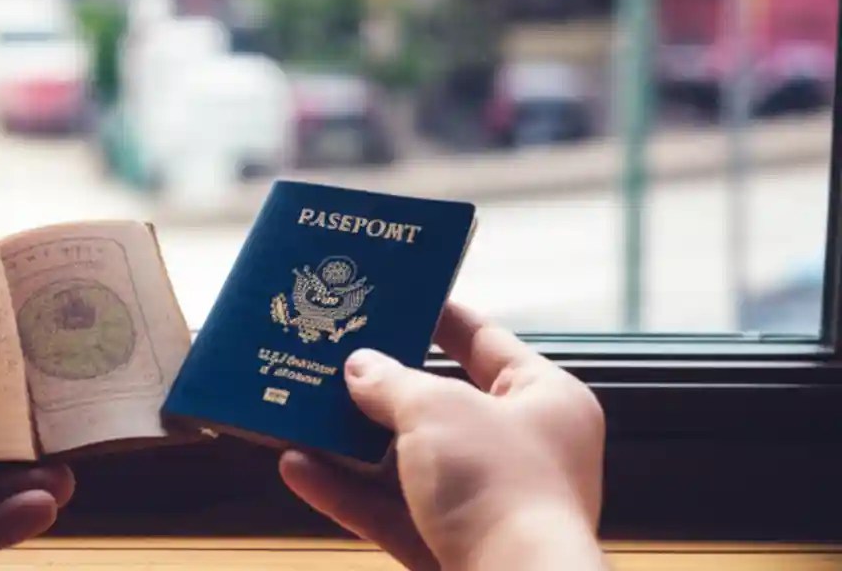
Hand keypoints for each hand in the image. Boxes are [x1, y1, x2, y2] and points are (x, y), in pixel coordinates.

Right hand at [280, 303, 604, 569]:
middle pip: (438, 404)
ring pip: (406, 462)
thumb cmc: (499, 486)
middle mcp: (521, 449)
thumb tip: (361, 368)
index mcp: (543, 399)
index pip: (485, 341)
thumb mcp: (436, 409)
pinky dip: (347, 491)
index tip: (395, 296)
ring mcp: (486, 503)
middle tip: (332, 357)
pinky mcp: (452, 547)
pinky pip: (391, 511)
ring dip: (351, 442)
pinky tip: (298, 468)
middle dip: (379, 387)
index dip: (438, 316)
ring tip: (298, 413)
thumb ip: (391, 383)